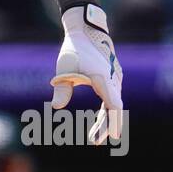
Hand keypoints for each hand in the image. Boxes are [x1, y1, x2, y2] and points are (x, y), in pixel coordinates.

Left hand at [51, 4, 123, 144]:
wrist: (84, 29)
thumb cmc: (74, 49)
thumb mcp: (64, 69)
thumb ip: (62, 88)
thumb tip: (56, 107)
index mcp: (104, 78)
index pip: (114, 106)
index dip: (113, 122)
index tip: (112, 137)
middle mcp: (114, 79)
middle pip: (114, 108)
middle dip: (106, 126)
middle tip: (96, 142)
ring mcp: (115, 78)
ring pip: (114, 103)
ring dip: (106, 119)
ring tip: (95, 136)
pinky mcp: (112, 77)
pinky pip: (112, 97)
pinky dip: (108, 109)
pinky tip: (101, 119)